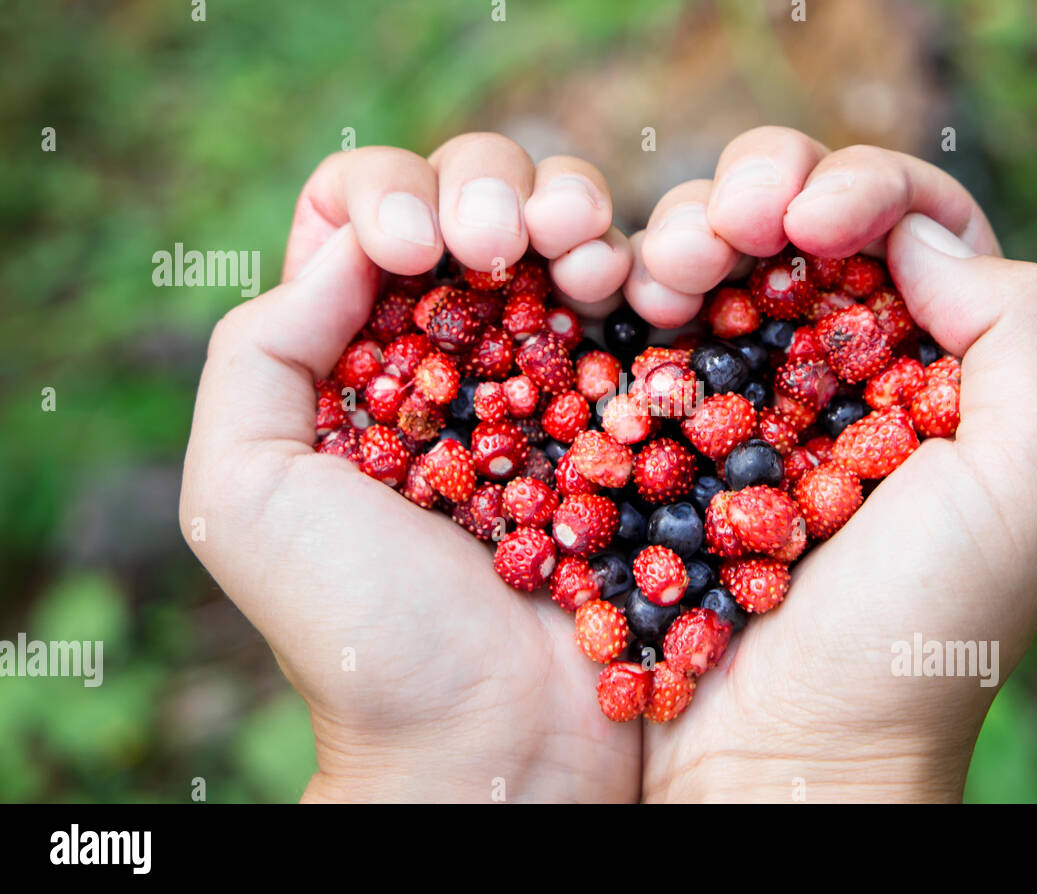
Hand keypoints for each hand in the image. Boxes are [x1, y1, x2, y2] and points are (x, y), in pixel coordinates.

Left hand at [180, 136, 638, 801]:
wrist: (499, 738)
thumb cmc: (363, 630)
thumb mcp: (243, 495)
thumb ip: (258, 353)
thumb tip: (350, 242)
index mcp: (359, 362)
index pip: (366, 214)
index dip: (391, 197)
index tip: (416, 251)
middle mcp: (458, 353)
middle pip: (473, 199)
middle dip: (490, 188)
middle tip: (501, 247)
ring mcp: (555, 373)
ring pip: (564, 226)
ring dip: (572, 207)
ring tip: (581, 256)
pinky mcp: (634, 405)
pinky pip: (643, 299)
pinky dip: (640, 263)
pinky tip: (633, 287)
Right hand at [631, 127, 1036, 801]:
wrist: (783, 755)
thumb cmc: (918, 634)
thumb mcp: (1031, 481)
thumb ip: (1024, 331)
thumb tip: (917, 235)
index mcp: (942, 370)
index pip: (913, 224)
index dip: (865, 186)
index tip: (814, 216)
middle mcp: (844, 374)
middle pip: (803, 224)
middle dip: (763, 193)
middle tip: (733, 225)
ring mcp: (746, 403)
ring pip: (719, 262)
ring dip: (691, 235)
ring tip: (671, 276)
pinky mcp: (666, 436)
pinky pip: (648, 333)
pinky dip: (633, 295)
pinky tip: (628, 302)